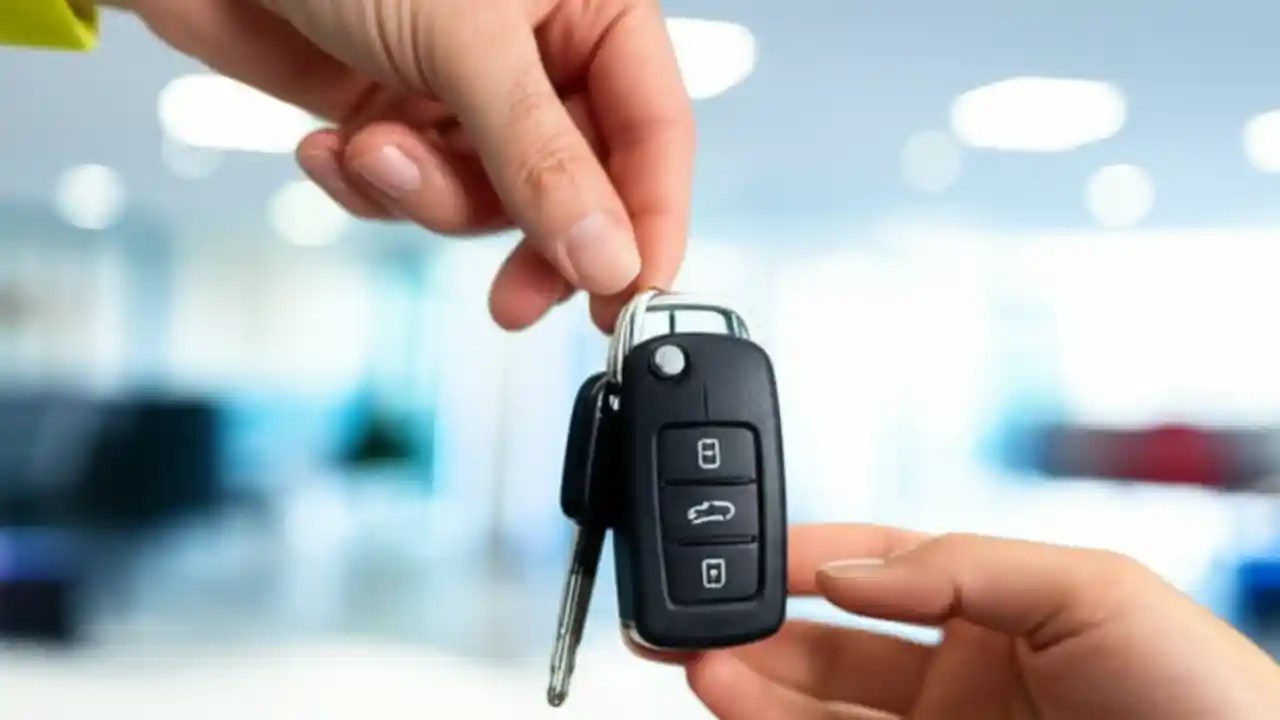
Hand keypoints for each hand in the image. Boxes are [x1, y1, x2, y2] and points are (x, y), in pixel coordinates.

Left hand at [113, 0, 692, 330]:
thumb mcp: (466, 44)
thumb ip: (542, 159)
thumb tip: (610, 258)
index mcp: (593, 10)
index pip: (655, 134)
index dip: (650, 224)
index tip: (629, 299)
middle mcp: (540, 55)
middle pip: (576, 185)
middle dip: (528, 237)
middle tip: (517, 299)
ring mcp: (467, 91)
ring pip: (487, 199)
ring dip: (424, 195)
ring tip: (373, 153)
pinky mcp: (399, 118)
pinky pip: (414, 192)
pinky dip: (370, 184)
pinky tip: (334, 147)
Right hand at [682, 524, 1279, 719]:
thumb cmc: (1206, 694)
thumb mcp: (1088, 586)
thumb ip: (957, 564)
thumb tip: (845, 567)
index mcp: (998, 606)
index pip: (877, 569)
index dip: (808, 555)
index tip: (741, 545)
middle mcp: (962, 674)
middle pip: (834, 642)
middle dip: (759, 623)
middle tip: (694, 612)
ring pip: (823, 708)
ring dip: (753, 682)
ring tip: (696, 660)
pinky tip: (739, 704)